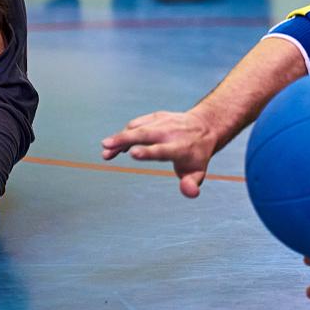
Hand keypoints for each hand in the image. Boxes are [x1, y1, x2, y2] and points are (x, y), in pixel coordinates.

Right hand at [101, 110, 215, 197]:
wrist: (205, 126)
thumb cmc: (197, 155)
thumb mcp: (198, 172)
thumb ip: (191, 184)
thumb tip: (191, 193)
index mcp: (180, 148)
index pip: (162, 150)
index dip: (148, 152)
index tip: (133, 153)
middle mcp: (170, 133)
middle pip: (144, 134)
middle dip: (124, 139)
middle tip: (105, 147)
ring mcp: (163, 122)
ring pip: (137, 128)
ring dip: (119, 138)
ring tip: (105, 150)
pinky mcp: (156, 117)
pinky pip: (137, 123)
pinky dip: (125, 133)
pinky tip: (115, 145)